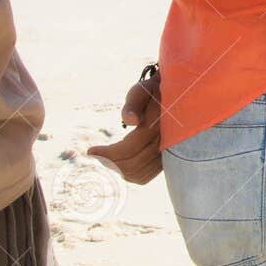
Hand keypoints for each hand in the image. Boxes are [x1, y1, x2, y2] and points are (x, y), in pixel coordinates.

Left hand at [87, 70, 161, 184]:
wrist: (176, 97)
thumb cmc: (153, 91)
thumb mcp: (142, 89)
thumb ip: (134, 103)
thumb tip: (129, 120)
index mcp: (158, 125)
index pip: (129, 149)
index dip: (107, 153)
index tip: (90, 151)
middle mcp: (166, 142)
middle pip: (132, 164)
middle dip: (109, 161)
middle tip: (96, 153)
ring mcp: (168, 153)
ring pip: (138, 174)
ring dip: (118, 168)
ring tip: (106, 158)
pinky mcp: (167, 160)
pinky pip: (145, 176)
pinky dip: (129, 174)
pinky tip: (119, 164)